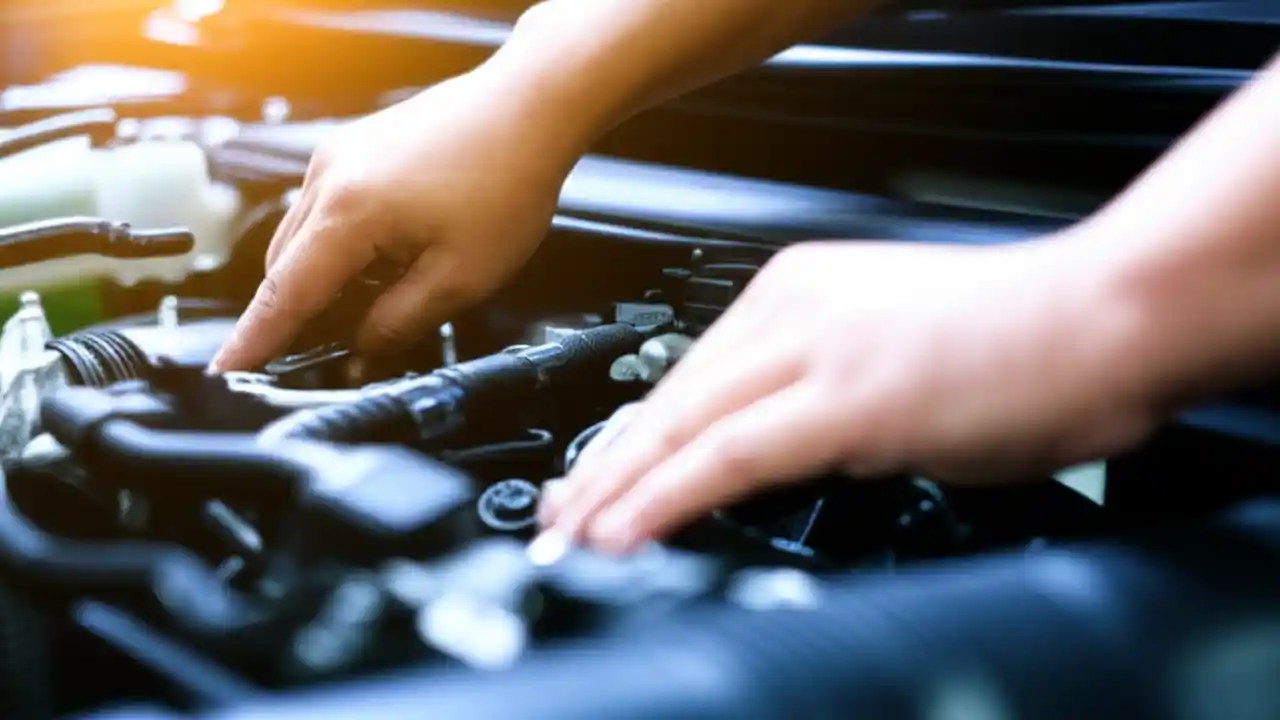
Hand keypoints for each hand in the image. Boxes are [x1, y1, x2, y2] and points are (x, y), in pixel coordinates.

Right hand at [210, 69, 583, 371]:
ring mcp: (337, 156)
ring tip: (379, 300)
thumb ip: (400, 324)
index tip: (228, 373)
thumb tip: (361, 354)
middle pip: (287, 268)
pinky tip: (388, 259)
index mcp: (348, 211)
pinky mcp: (353, 149)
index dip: (256, 341)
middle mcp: (329, 177)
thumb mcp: (462, 278)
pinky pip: (326, 210)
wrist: (528, 107)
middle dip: (301, 315)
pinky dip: (340, 246)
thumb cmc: (506, 181)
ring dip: (326, 279)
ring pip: (305, 239)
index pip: (285, 294)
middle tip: (332, 354)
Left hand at [540, 236, 1157, 553]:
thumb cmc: (1022, 338)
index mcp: (800, 288)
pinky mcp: (845, 398)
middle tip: (560, 510)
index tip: (602, 472)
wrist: (1103, 317)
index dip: (636, 432)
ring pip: (682, 425)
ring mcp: (815, 349)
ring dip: (618, 487)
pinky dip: (668, 497)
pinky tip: (629, 529)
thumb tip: (792, 440)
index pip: (690, 370)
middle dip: (605, 464)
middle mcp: (793, 307)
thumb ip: (826, 386)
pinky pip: (729, 456)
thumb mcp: (893, 348)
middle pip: (669, 395)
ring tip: (575, 534)